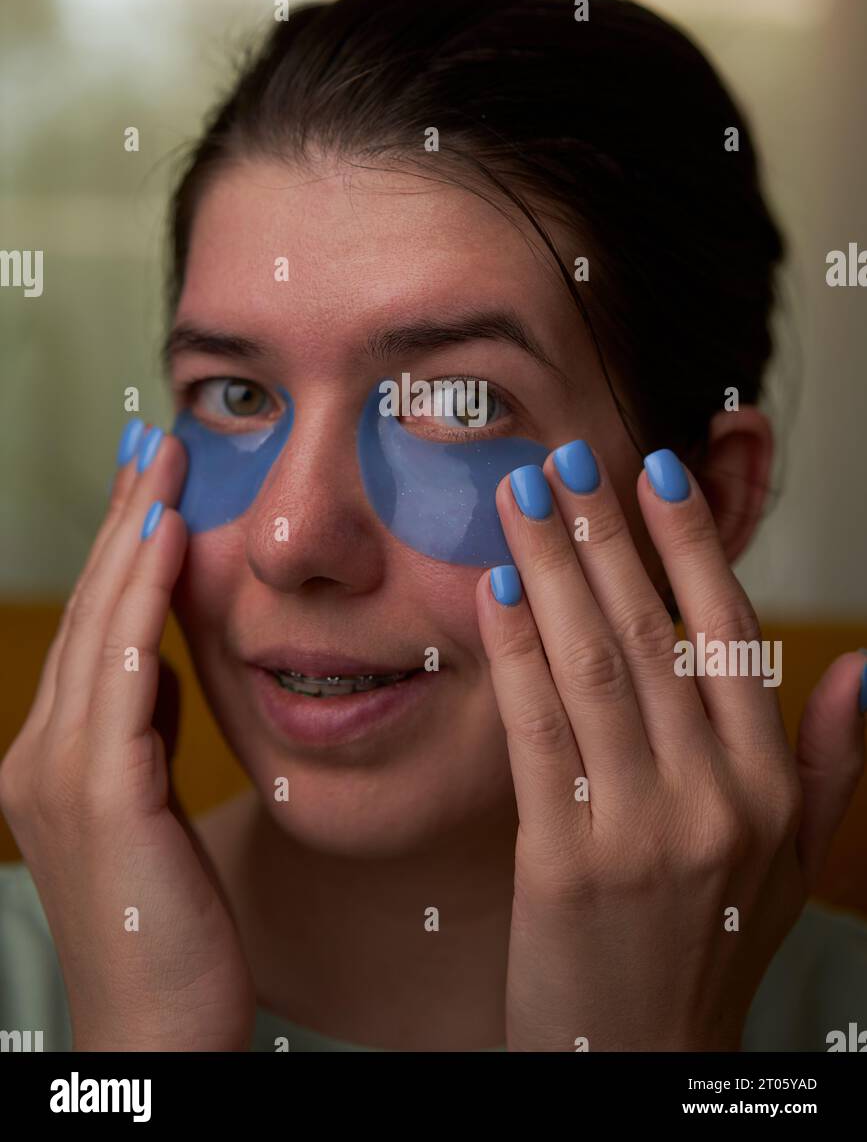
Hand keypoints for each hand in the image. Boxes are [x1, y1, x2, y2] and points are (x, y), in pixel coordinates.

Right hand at [0, 423, 255, 1050]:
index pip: (95, 629)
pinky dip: (141, 600)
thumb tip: (168, 664)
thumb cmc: (168, 932)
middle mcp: (39, 754)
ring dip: (132, 537)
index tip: (152, 485)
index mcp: (55, 757)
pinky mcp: (99, 795)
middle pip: (89, 612)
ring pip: (100, 627)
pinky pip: (124, 674)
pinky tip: (166, 543)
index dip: (121, 551)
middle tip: (155, 445)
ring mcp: (59, 773)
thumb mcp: (153, 810)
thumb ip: (147, 735)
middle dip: (124, 521)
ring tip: (163, 467)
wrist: (157, 1036)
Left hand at [476, 444, 865, 1051]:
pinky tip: (495, 590)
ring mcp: (641, 828)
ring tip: (521, 497)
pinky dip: (516, 650)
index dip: (690, 546)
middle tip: (566, 458)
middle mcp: (714, 796)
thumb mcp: (793, 863)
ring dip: (554, 568)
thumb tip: (864, 669)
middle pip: (654, 632)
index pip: (730, 635)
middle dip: (606, 534)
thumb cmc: (710, 948)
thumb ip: (830, 763)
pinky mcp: (565, 860)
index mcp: (769, 786)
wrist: (638, 1067)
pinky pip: (539, 730)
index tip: (653, 472)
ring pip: (595, 664)